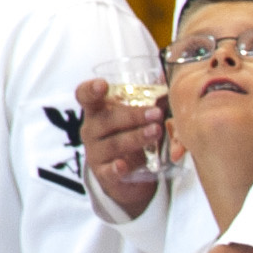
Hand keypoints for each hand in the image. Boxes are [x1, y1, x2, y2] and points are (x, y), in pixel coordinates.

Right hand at [73, 77, 165, 212]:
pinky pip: (109, 171)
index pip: (85, 96)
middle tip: (157, 113)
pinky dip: (116, 168)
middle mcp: (92, 129)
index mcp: (97, 111)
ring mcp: (96, 152)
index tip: (102, 85)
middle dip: (133, 116)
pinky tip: (124, 165)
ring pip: (114, 144)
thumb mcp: (135, 118)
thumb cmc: (130, 135)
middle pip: (106, 120)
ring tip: (157, 132)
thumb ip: (149, 101)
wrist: (126, 175)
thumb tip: (167, 77)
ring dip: (136, 137)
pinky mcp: (104, 173)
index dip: (90, 90)